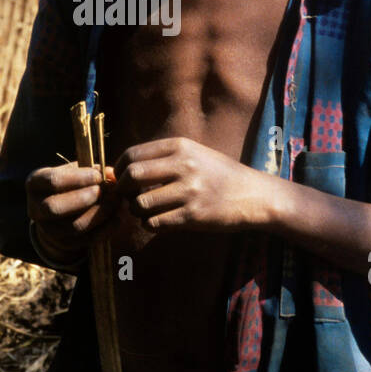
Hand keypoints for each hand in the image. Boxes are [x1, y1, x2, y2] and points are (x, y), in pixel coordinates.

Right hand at [25, 161, 118, 260]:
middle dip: (83, 199)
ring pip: (74, 226)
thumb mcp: (74, 172)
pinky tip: (118, 217)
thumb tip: (113, 174)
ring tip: (116, 201)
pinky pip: (86, 240)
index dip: (78, 178)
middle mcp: (35, 208)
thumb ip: (92, 171)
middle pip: (55, 207)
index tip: (98, 176)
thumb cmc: (69, 184)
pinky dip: (105, 228)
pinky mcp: (64, 244)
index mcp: (35, 184)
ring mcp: (48, 229)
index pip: (52, 181)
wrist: (58, 213)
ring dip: (100, 213)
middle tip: (104, 191)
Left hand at [113, 137, 273, 231]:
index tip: (120, 179)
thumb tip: (117, 170)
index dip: (119, 168)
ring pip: (140, 203)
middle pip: (132, 176)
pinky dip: (149, 224)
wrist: (252, 194)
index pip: (133, 154)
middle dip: (123, 189)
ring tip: (144, 211)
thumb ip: (160, 159)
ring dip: (135, 210)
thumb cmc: (218, 174)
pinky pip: (154, 222)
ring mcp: (188, 191)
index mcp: (180, 147)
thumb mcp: (194, 154)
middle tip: (127, 196)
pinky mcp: (193, 215)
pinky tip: (157, 221)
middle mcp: (183, 166)